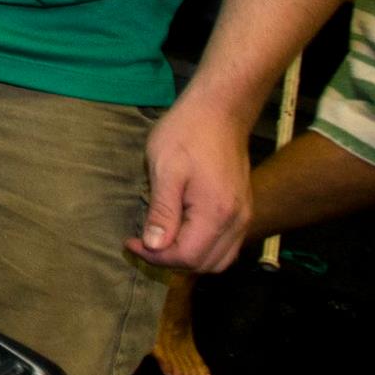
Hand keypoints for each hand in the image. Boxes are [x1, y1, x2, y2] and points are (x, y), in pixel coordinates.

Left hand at [127, 98, 251, 271]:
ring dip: (188, 258)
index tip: (131, 241)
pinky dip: (204, 248)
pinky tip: (183, 234)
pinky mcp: (243, 209)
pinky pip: (227, 245)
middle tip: (142, 242)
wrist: (220, 110)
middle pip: (203, 264)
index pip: (186, 257)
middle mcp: (236, 221)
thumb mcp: (165, 169)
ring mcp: (243, 216)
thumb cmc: (188, 133)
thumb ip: (162, 212)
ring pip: (218, 260)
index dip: (155, 256)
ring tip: (160, 241)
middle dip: (169, 260)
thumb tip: (154, 246)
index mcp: (216, 214)